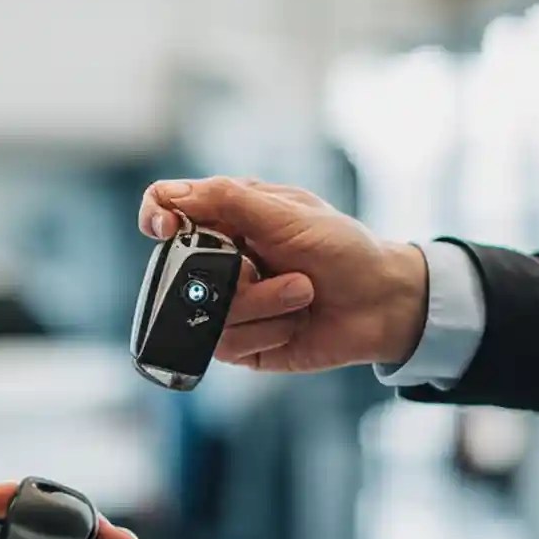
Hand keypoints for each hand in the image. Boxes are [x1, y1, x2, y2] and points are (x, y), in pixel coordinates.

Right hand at [137, 177, 427, 371]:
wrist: (382, 303)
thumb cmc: (342, 249)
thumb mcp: (289, 214)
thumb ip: (229, 200)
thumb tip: (171, 196)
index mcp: (226, 216)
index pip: (165, 207)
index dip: (156, 216)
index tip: (167, 228)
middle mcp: (218, 258)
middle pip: (178, 269)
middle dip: (233, 273)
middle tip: (267, 266)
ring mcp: (225, 302)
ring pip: (205, 311)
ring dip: (266, 303)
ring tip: (303, 293)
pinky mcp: (239, 342)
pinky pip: (226, 343)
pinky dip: (269, 331)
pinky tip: (295, 323)